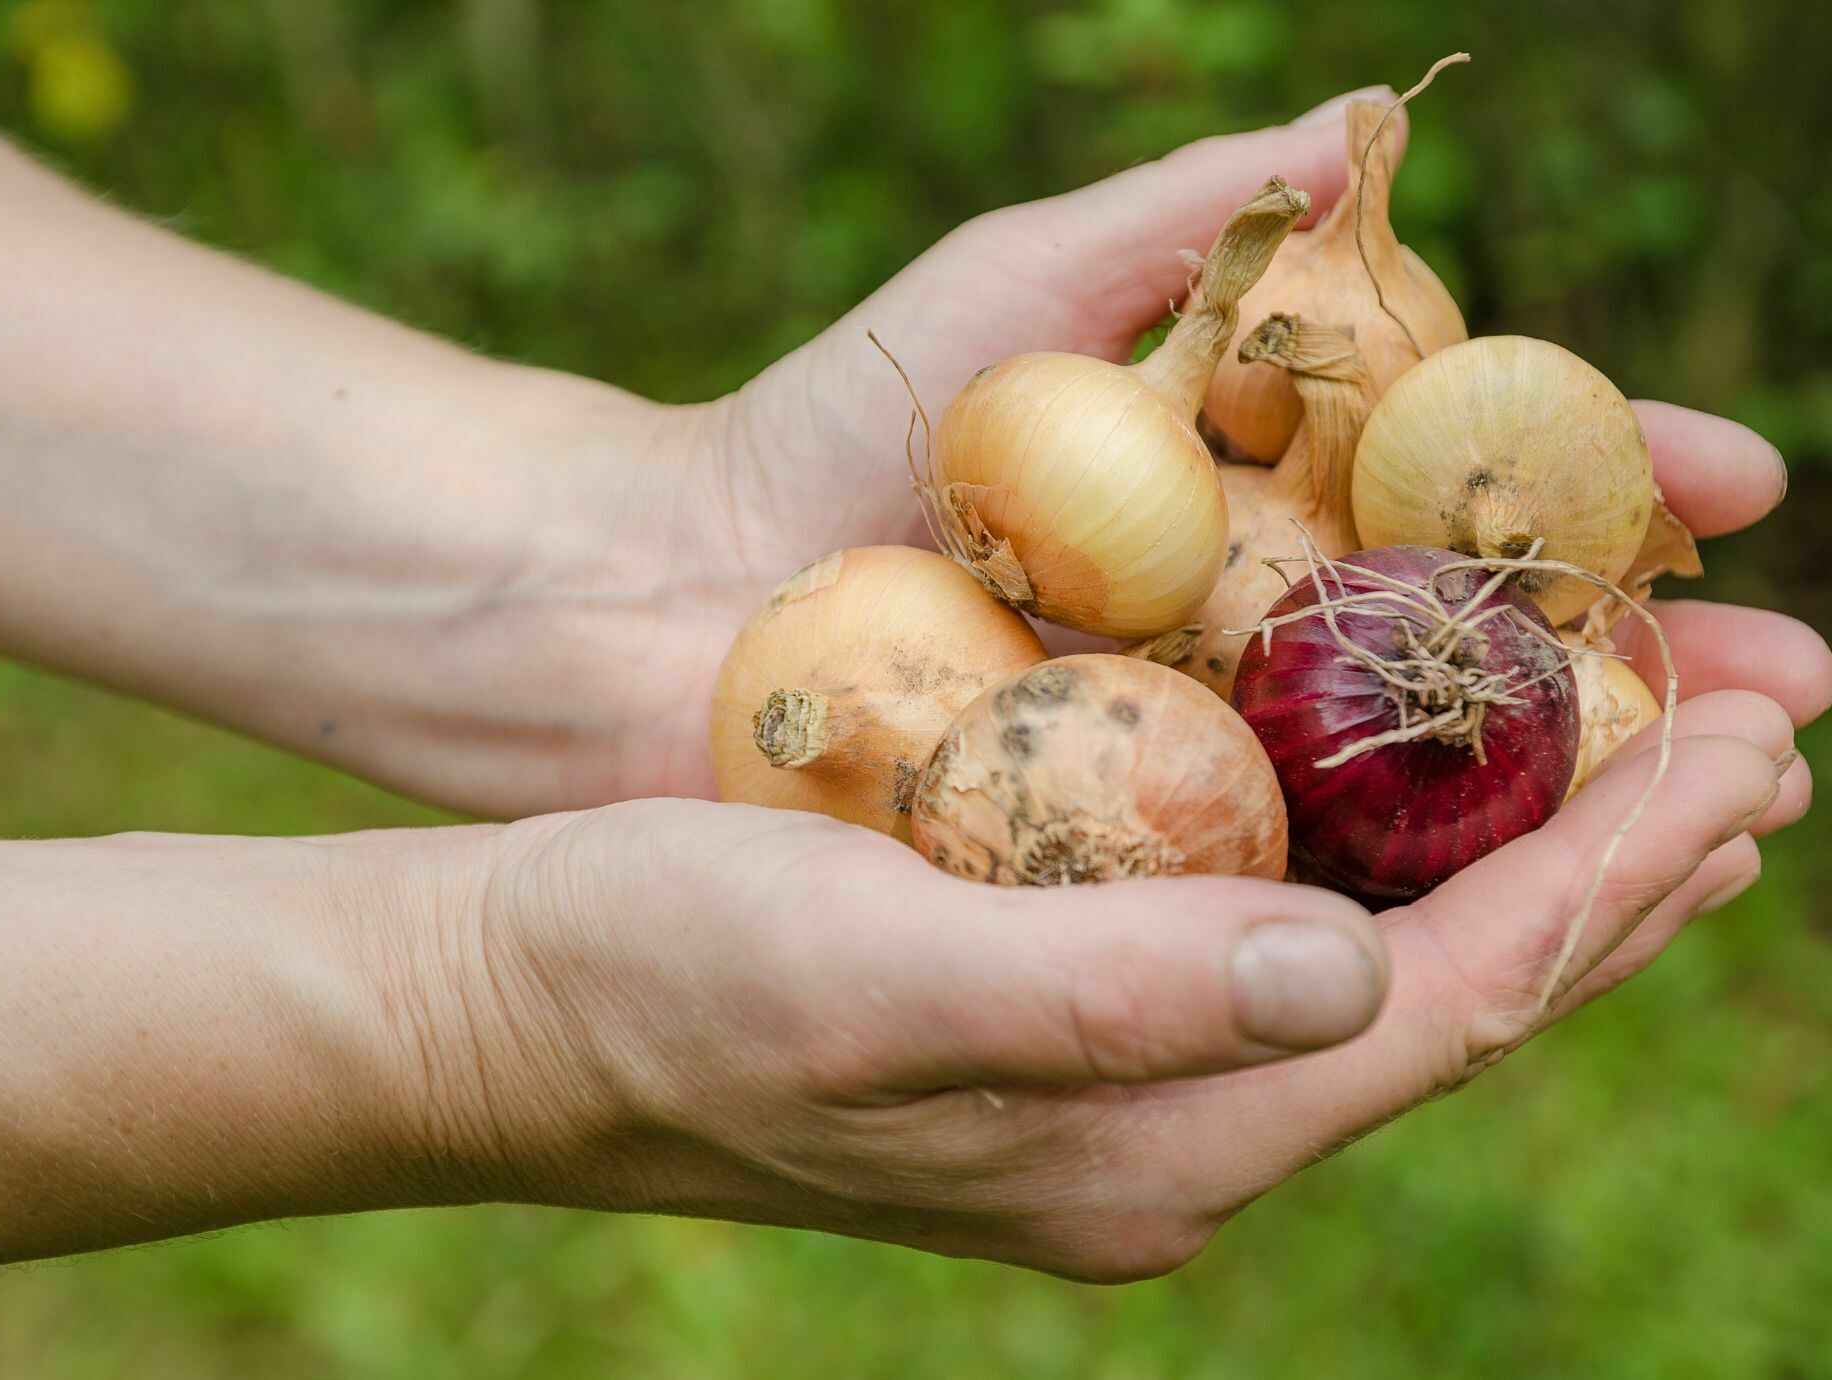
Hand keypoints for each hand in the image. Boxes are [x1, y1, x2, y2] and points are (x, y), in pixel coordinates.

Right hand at [425, 685, 1803, 1280]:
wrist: (525, 1001)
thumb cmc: (668, 972)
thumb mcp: (874, 979)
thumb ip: (1114, 995)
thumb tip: (1353, 979)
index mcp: (1146, 1138)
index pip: (1446, 1010)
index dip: (1614, 883)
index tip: (1754, 755)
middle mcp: (1162, 1125)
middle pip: (1449, 996)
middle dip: (1619, 870)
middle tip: (1768, 738)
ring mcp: (1115, 1071)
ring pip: (1381, 959)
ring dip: (1522, 854)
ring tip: (1655, 755)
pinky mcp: (1062, 1002)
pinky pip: (1281, 927)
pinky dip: (1386, 846)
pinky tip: (1417, 777)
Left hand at [563, 92, 1824, 812]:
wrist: (653, 594)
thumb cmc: (831, 426)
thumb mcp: (1023, 289)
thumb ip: (1194, 220)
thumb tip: (1369, 124)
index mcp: (1249, 501)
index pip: (1474, 493)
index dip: (1610, 491)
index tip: (1743, 490)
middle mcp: (1241, 642)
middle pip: (1478, 667)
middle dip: (1646, 680)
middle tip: (1800, 703)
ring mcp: (1182, 765)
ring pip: (1409, 804)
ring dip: (1572, 816)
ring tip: (1729, 817)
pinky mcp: (1107, 875)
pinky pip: (1278, 902)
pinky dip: (1402, 913)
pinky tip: (1521, 924)